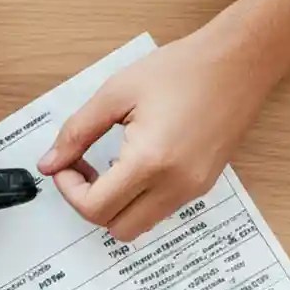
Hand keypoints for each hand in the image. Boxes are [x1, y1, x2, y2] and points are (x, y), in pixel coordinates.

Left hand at [38, 0, 289, 241]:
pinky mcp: (202, 186)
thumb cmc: (183, 68)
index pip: (96, 208)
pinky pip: (159, 210)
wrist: (239, 61)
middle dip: (90, 204)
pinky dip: (137, 199)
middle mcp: (175, 185)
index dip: (69, 191)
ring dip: (114, 206)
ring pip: (139, 225)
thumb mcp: (116, 93)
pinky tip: (133, 165)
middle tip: (82, 169)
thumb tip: (49, 162)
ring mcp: (193, 190)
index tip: (65, 165)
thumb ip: (76, 132)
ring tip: (108, 166)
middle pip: (116, 228)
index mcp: (151, 161)